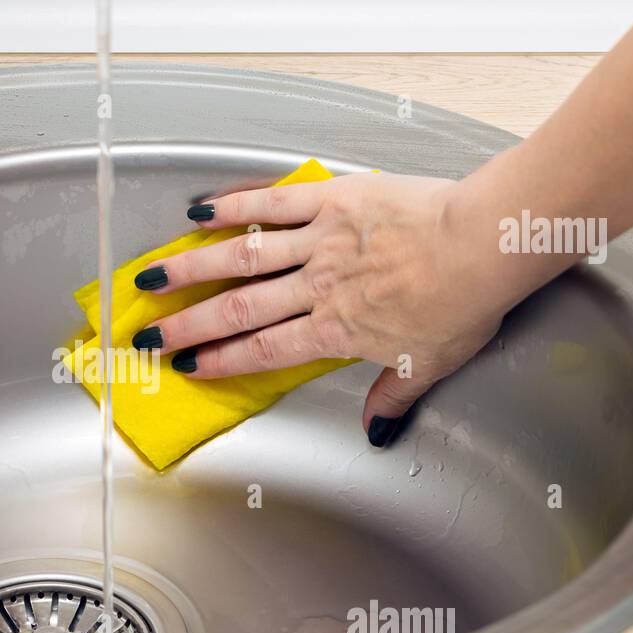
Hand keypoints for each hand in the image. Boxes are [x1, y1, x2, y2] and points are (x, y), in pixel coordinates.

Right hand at [130, 173, 513, 446]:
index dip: (222, 360)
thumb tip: (376, 432)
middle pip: (238, 309)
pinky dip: (234, 205)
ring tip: (153, 277)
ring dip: (192, 268)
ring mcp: (320, 241)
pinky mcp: (332, 200)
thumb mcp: (430, 363)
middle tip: (147, 334)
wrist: (485, 243)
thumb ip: (392, 397)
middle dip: (187, 325)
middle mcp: (317, 288)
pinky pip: (273, 203)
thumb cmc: (464, 301)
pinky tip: (200, 210)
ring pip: (242, 258)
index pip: (264, 350)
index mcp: (336, 330)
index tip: (188, 367)